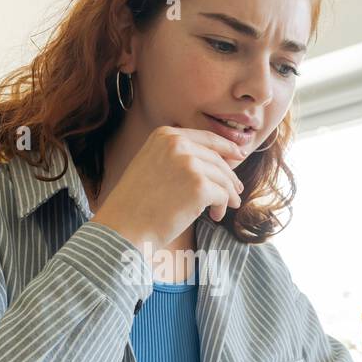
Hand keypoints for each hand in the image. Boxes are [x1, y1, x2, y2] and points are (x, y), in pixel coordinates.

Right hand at [91, 126, 246, 252]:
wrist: (124, 227)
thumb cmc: (135, 204)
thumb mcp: (151, 165)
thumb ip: (176, 157)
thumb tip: (213, 162)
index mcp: (165, 135)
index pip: (206, 138)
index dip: (226, 147)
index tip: (238, 156)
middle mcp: (177, 144)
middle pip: (217, 159)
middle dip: (229, 177)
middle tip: (236, 191)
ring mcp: (189, 164)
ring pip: (222, 178)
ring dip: (227, 194)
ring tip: (227, 207)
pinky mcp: (199, 186)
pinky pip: (222, 195)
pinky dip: (222, 206)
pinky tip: (214, 216)